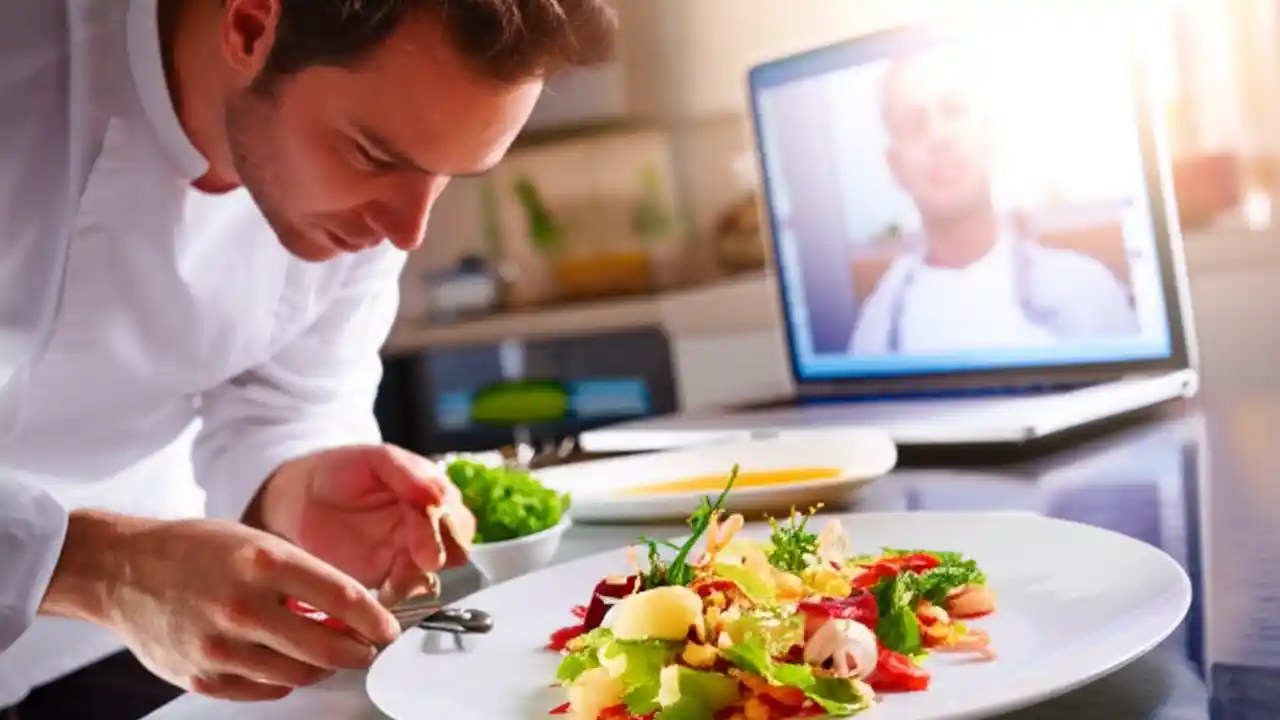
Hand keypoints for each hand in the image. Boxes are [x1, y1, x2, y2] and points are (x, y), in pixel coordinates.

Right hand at [40, 511, 400, 700]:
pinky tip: (286, 662)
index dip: (376, 620)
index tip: (388, 629)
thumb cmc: (193, 550)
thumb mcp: (255, 541)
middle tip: (367, 649)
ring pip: (298, 674)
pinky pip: (264, 690)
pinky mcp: (202, 676)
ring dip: (324, 668)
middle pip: (326, 647)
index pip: (342, 599)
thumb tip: (350, 611)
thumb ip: (303, 576)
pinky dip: (285, 680)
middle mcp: (242, 606)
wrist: (121, 571)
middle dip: (358, 652)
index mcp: (262, 562)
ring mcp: (220, 646)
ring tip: (328, 653)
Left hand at [251, 444, 476, 605]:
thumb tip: (441, 495)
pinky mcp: (388, 577)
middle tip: (419, 560)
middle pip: (457, 549)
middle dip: (440, 556)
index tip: (423, 540)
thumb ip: (408, 474)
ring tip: (398, 579)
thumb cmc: (341, 470)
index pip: (454, 517)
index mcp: (433, 494)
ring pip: (437, 574)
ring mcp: (409, 553)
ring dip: (423, 579)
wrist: (299, 497)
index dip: (439, 530)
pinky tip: (386, 592)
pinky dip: (404, 596)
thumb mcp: (376, 460)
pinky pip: (409, 593)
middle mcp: (429, 526)